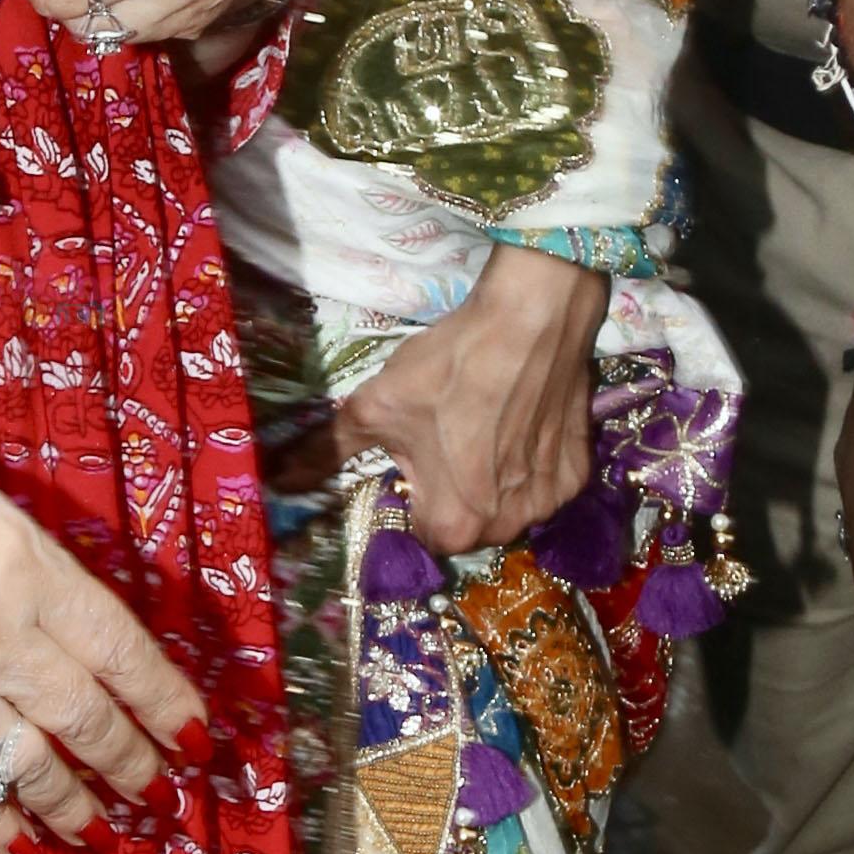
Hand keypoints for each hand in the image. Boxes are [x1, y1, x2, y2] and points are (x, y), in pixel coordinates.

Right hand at [0, 349, 204, 853]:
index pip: (122, 647)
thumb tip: (66, 619)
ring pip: (30, 768)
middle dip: (133, 762)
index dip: (167, 699)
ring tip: (103, 830)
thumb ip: (19, 560)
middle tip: (159, 789)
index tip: (197, 732)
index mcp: (20, 560)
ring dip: (76, 806)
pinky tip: (21, 840)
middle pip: (88, 718)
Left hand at [332, 244, 606, 554]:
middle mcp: (507, 529)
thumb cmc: (448, 370)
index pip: (418, 533)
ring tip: (483, 426)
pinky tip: (520, 422)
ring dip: (492, 479)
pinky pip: (543, 482)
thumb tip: (275, 481)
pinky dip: (530, 462)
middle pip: (465, 522)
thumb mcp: (374, 409)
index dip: (410, 494)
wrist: (531, 320)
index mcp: (452, 526)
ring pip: (507, 505)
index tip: (412, 458)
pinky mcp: (578, 473)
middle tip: (446, 434)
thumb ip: (326, 453)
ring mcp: (549, 502)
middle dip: (452, 490)